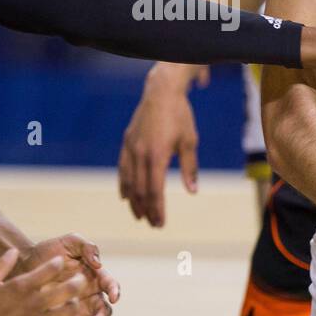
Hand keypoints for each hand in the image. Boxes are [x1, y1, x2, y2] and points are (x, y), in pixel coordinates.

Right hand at [0, 248, 88, 315]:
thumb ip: (1, 265)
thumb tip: (14, 251)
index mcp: (21, 286)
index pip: (52, 268)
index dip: (58, 263)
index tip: (58, 263)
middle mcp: (33, 303)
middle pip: (69, 289)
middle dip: (78, 282)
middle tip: (80, 281)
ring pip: (70, 312)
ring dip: (73, 306)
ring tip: (70, 305)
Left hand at [20, 234, 121, 315]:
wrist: (25, 264)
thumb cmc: (49, 251)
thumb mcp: (69, 242)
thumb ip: (87, 247)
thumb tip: (98, 263)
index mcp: (93, 277)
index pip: (110, 285)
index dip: (114, 290)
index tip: (113, 296)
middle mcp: (89, 296)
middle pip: (105, 310)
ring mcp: (77, 311)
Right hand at [118, 63, 200, 225]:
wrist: (161, 92)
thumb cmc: (180, 116)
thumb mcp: (189, 141)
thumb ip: (190, 168)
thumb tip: (193, 191)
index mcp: (157, 155)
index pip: (155, 190)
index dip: (157, 208)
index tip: (160, 222)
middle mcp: (141, 153)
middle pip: (140, 190)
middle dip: (146, 209)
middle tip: (153, 223)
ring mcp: (131, 148)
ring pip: (128, 181)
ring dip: (133, 201)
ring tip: (139, 215)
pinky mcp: (126, 142)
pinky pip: (122, 168)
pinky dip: (124, 184)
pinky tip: (126, 196)